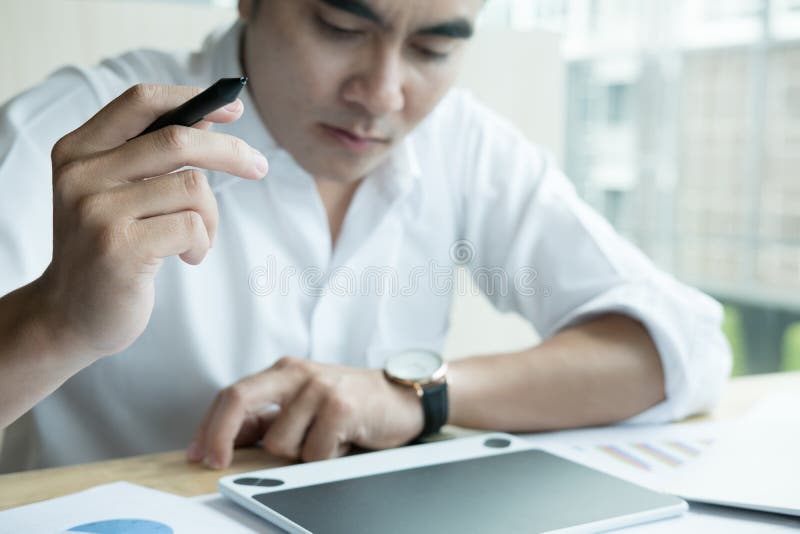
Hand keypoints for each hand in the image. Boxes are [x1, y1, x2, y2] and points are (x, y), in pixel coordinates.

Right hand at [38, 84, 267, 361]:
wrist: (70, 315)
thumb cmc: (108, 248)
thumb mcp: (117, 192)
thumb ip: (150, 155)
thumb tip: (208, 116)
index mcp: (77, 150)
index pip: (141, 101)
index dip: (194, 100)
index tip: (233, 108)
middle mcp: (81, 174)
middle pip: (179, 138)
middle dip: (231, 151)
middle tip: (259, 167)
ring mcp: (97, 211)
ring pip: (193, 187)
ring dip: (210, 218)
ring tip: (196, 241)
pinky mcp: (120, 248)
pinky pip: (193, 226)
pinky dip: (202, 243)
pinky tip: (186, 258)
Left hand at [188, 356, 424, 467]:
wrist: (401, 398)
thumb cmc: (350, 405)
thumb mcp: (303, 406)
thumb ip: (267, 421)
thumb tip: (225, 441)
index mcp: (283, 372)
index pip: (232, 394)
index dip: (209, 427)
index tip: (198, 454)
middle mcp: (297, 374)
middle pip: (239, 399)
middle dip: (220, 436)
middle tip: (216, 463)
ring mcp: (319, 388)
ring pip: (279, 442)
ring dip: (299, 455)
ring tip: (324, 441)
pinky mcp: (341, 407)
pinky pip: (313, 454)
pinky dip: (326, 458)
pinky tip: (343, 441)